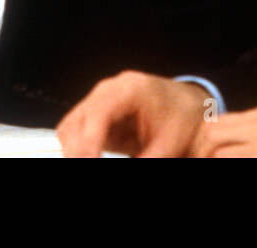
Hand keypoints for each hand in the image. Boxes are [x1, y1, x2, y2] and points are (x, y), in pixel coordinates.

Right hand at [56, 71, 211, 156]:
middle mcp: (107, 91)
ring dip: (73, 151)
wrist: (185, 104)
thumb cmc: (181, 117)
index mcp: (129, 89)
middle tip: (84, 164)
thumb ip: (147, 160)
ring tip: (84, 162)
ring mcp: (99, 102)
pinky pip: (76, 134)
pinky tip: (86, 160)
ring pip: (70, 128)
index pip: (99, 113)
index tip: (88, 161)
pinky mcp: (96, 116)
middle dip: (76, 151)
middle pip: (77, 120)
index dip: (89, 141)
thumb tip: (121, 167)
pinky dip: (76, 150)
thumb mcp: (170, 144)